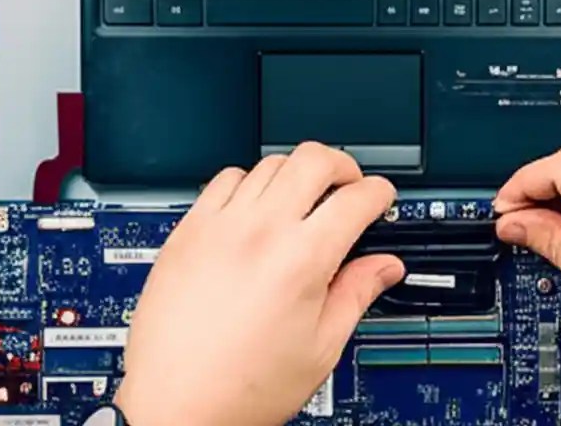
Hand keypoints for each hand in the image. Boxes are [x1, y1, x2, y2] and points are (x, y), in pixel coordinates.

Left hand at [116, 143, 403, 425]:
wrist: (175, 405)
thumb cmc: (240, 389)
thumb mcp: (320, 349)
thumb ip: (356, 295)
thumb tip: (384, 267)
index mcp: (302, 260)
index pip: (356, 199)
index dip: (379, 193)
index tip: (380, 199)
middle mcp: (260, 231)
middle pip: (312, 160)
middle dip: (342, 166)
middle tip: (348, 186)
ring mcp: (219, 226)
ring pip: (268, 165)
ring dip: (295, 174)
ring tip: (302, 199)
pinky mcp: (188, 231)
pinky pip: (223, 181)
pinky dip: (247, 183)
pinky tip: (253, 208)